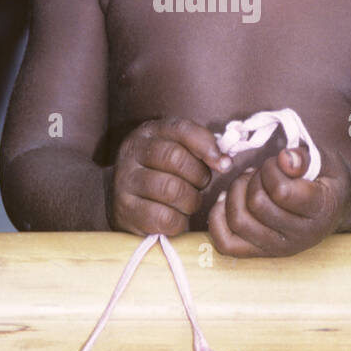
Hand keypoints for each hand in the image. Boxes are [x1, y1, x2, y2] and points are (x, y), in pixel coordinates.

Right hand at [109, 117, 231, 236]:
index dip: (207, 146)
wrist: (125, 203)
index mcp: (148, 133)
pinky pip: (164, 217)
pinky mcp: (126, 212)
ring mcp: (125, 182)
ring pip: (172, 189)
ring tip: (188, 201)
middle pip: (176, 158)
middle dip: (199, 176)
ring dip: (191, 200)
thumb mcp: (177, 152)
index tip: (224, 164)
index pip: (181, 129)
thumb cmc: (161, 174)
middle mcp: (131, 153)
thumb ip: (201, 148)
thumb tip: (225, 162)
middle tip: (200, 185)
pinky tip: (176, 217)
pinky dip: (179, 221)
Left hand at [207, 146, 350, 256]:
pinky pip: (226, 243)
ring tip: (246, 184)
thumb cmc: (326, 179)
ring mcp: (280, 248)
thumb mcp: (324, 160)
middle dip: (253, 179)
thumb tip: (284, 158)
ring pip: (239, 221)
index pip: (282, 192)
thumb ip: (305, 158)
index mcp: (320, 210)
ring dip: (235, 194)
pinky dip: (219, 219)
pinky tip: (228, 200)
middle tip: (261, 172)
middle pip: (257, 205)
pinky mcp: (262, 253)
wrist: (334, 207)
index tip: (278, 162)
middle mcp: (301, 236)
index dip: (271, 170)